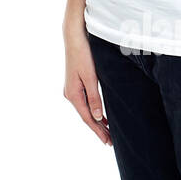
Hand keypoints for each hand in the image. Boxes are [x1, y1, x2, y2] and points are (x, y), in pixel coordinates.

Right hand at [63, 21, 110, 145]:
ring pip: (86, 111)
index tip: (108, 141)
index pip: (88, 118)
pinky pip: (85, 103)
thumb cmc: (83, 55)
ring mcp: (72, 90)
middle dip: (98, 129)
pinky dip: (94, 111)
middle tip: (110, 142)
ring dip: (97, 121)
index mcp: (73, 95)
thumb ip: (94, 98)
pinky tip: (101, 116)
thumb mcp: (91, 77)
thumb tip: (97, 117)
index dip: (98, 131)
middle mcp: (70, 95)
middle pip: (86, 117)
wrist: (74, 38)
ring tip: (108, 133)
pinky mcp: (75, 85)